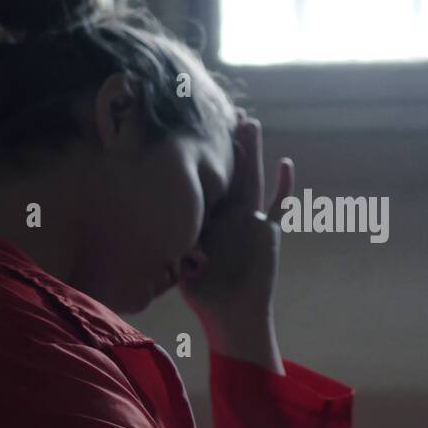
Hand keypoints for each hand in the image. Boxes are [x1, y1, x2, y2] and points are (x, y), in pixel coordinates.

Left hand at [179, 115, 293, 372]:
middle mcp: (228, 214)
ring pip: (252, 178)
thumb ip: (169, 243)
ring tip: (250, 123)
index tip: (197, 127)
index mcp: (206, 218)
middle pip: (230, 170)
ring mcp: (251, 220)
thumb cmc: (204, 295)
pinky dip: (284, 185)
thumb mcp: (179, 264)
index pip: (205, 179)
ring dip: (252, 152)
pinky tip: (285, 163)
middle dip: (230, 142)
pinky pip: (279, 205)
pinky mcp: (269, 231)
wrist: (233, 315)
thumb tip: (142, 226)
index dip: (205, 154)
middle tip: (229, 112)